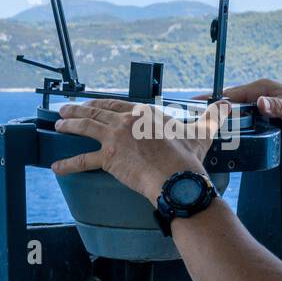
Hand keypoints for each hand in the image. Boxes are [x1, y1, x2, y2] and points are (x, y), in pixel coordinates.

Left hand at [50, 98, 231, 203]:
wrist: (177, 177)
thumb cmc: (188, 156)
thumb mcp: (202, 131)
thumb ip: (211, 116)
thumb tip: (225, 105)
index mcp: (144, 112)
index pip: (117, 103)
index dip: (102, 104)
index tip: (93, 104)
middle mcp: (125, 121)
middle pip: (97, 112)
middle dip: (79, 110)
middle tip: (65, 109)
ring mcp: (115, 138)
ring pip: (86, 128)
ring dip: (70, 125)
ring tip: (57, 124)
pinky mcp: (109, 158)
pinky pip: (83, 161)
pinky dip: (68, 164)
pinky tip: (56, 167)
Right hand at [191, 79, 281, 145]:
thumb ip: (279, 106)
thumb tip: (260, 102)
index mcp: (261, 88)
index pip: (230, 93)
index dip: (211, 99)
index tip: (192, 105)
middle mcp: (258, 95)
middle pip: (228, 104)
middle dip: (211, 111)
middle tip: (191, 123)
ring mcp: (259, 107)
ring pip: (233, 114)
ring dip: (220, 122)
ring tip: (200, 133)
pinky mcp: (262, 119)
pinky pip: (242, 123)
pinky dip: (231, 129)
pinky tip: (222, 140)